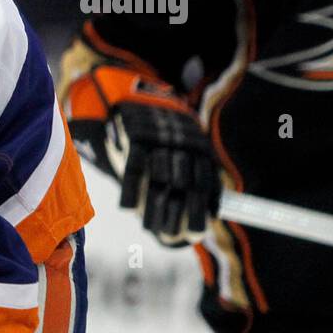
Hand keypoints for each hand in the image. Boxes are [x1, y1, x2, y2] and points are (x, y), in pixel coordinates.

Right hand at [103, 80, 221, 246]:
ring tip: (149, 227)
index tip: (198, 234)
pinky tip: (128, 208)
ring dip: (154, 208)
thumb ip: (190, 179)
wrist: (137, 98)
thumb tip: (201, 219)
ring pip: (160, 180)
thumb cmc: (161, 137)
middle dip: (178, 213)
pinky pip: (135, 168)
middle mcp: (185, 142)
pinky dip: (132, 190)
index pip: (204, 184)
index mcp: (201, 148)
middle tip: (170, 235)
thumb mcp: (182, 150)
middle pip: (184, 185)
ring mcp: (161, 138)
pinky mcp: (137, 134)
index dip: (201, 210)